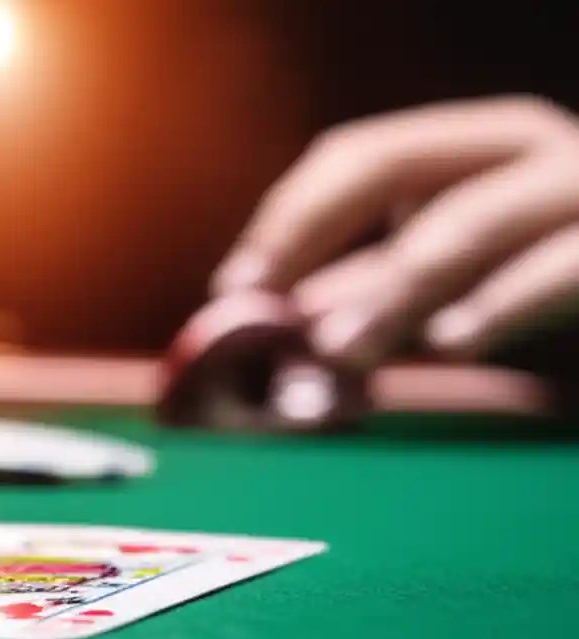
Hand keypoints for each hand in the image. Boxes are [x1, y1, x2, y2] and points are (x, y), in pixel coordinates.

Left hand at [212, 95, 578, 367]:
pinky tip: (451, 340)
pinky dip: (500, 302)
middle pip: (395, 162)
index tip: (236, 283)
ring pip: (471, 218)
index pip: (356, 156)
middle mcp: (523, 150)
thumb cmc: (545, 287)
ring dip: (394, 285)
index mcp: (470, 149)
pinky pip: (562, 265)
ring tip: (341, 345)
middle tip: (263, 304)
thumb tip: (268, 329)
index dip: (288, 216)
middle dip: (318, 229)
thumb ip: (369, 297)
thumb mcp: (447, 289)